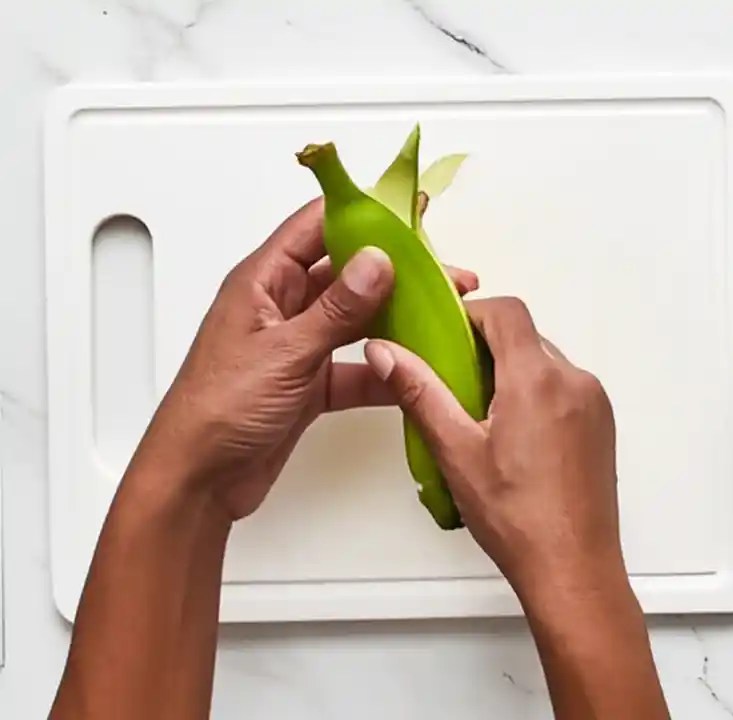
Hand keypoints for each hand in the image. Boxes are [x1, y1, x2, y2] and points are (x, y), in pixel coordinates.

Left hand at [133, 197, 478, 520]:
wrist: (198, 481)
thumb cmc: (216, 410)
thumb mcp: (284, 353)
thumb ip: (336, 309)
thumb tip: (377, 260)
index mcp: (263, 282)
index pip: (315, 226)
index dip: (361, 214)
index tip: (408, 212)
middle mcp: (282, 307)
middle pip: (346, 271)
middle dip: (394, 269)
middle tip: (443, 273)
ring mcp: (298, 346)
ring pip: (357, 319)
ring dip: (396, 319)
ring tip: (441, 316)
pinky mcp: (310, 384)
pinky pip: (356, 366)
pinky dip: (385, 369)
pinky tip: (415, 372)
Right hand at [363, 298, 622, 596]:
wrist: (573, 567)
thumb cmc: (518, 519)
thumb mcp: (455, 451)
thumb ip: (420, 392)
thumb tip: (387, 352)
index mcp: (538, 380)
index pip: (507, 312)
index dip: (472, 315)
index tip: (446, 336)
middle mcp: (575, 382)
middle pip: (526, 337)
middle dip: (488, 350)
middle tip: (454, 385)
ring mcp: (594, 404)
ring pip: (546, 364)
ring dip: (513, 375)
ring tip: (481, 420)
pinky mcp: (602, 426)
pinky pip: (565, 390)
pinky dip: (537, 397)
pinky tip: (513, 440)